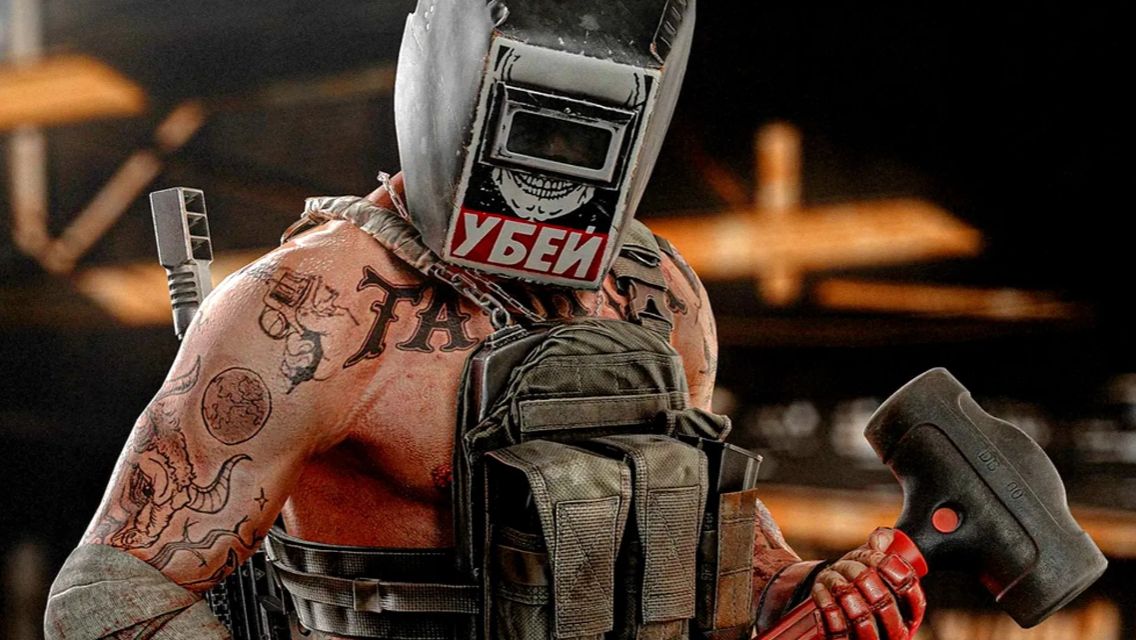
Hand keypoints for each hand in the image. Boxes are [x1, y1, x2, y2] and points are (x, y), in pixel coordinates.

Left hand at [809, 528, 925, 639]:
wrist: (831, 600)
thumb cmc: (858, 581)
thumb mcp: (869, 560)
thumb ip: (880, 544)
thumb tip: (880, 538)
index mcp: (907, 612)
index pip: (915, 599)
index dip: (901, 579)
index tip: (883, 562)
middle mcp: (893, 631)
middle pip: (886, 607)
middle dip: (865, 580)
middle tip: (850, 568)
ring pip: (862, 619)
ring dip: (845, 592)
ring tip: (833, 578)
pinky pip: (838, 632)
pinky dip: (827, 608)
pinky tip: (821, 592)